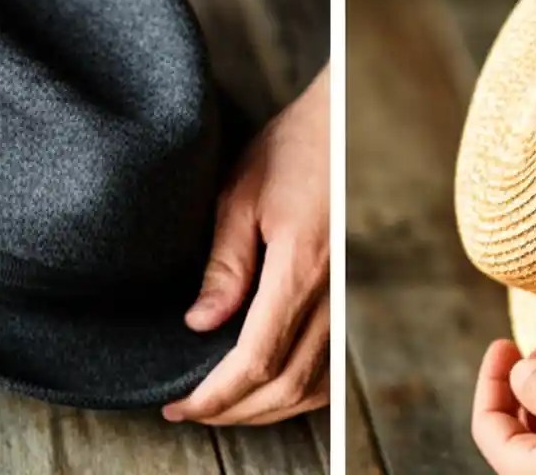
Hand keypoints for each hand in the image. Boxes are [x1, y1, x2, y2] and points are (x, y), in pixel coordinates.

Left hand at [163, 66, 330, 425]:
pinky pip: (334, 364)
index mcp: (302, 267)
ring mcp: (350, 297)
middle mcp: (334, 291)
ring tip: (224, 407)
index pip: (258, 358)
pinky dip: (301, 390)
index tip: (181, 405)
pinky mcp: (354, 295)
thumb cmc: (295, 147)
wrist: (349, 123)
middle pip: (287, 383)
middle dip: (235, 411)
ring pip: (316, 383)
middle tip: (190, 411)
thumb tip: (201, 324)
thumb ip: (225, 264)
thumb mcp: (241, 194)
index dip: (218, 394)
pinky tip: (271, 388)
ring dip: (268, 408)